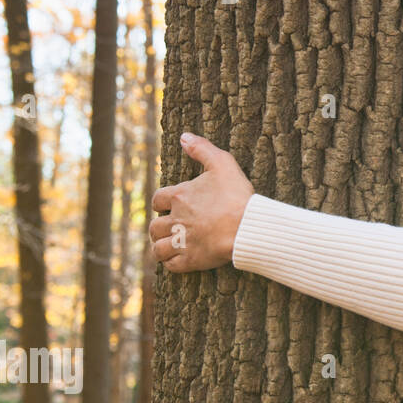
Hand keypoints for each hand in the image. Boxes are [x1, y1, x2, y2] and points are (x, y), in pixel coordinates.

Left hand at [148, 132, 254, 272]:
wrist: (247, 226)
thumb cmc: (237, 195)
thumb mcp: (223, 164)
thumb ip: (202, 149)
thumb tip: (184, 136)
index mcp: (180, 196)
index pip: (158, 199)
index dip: (162, 203)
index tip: (168, 206)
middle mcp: (176, 219)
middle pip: (154, 226)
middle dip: (159, 228)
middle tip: (168, 229)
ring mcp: (182, 241)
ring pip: (158, 248)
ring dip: (161, 247)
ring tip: (169, 246)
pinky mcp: (191, 260)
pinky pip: (172, 266)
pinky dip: (172, 263)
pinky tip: (178, 260)